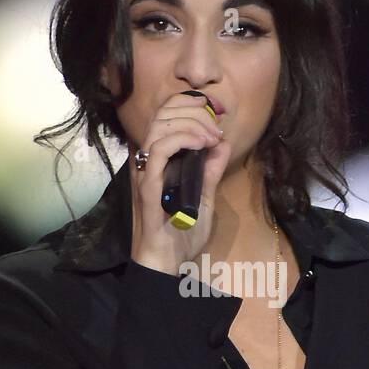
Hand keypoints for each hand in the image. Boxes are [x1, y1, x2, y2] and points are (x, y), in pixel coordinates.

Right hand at [130, 91, 231, 275]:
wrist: (166, 263)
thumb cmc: (181, 235)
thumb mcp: (204, 197)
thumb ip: (211, 171)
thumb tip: (222, 144)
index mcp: (159, 160)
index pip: (167, 115)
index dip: (190, 104)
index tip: (215, 116)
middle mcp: (148, 160)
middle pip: (164, 113)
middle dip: (195, 112)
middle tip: (216, 130)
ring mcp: (145, 172)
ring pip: (160, 125)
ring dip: (192, 124)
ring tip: (211, 137)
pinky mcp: (147, 185)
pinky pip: (159, 149)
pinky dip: (182, 139)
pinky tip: (201, 145)